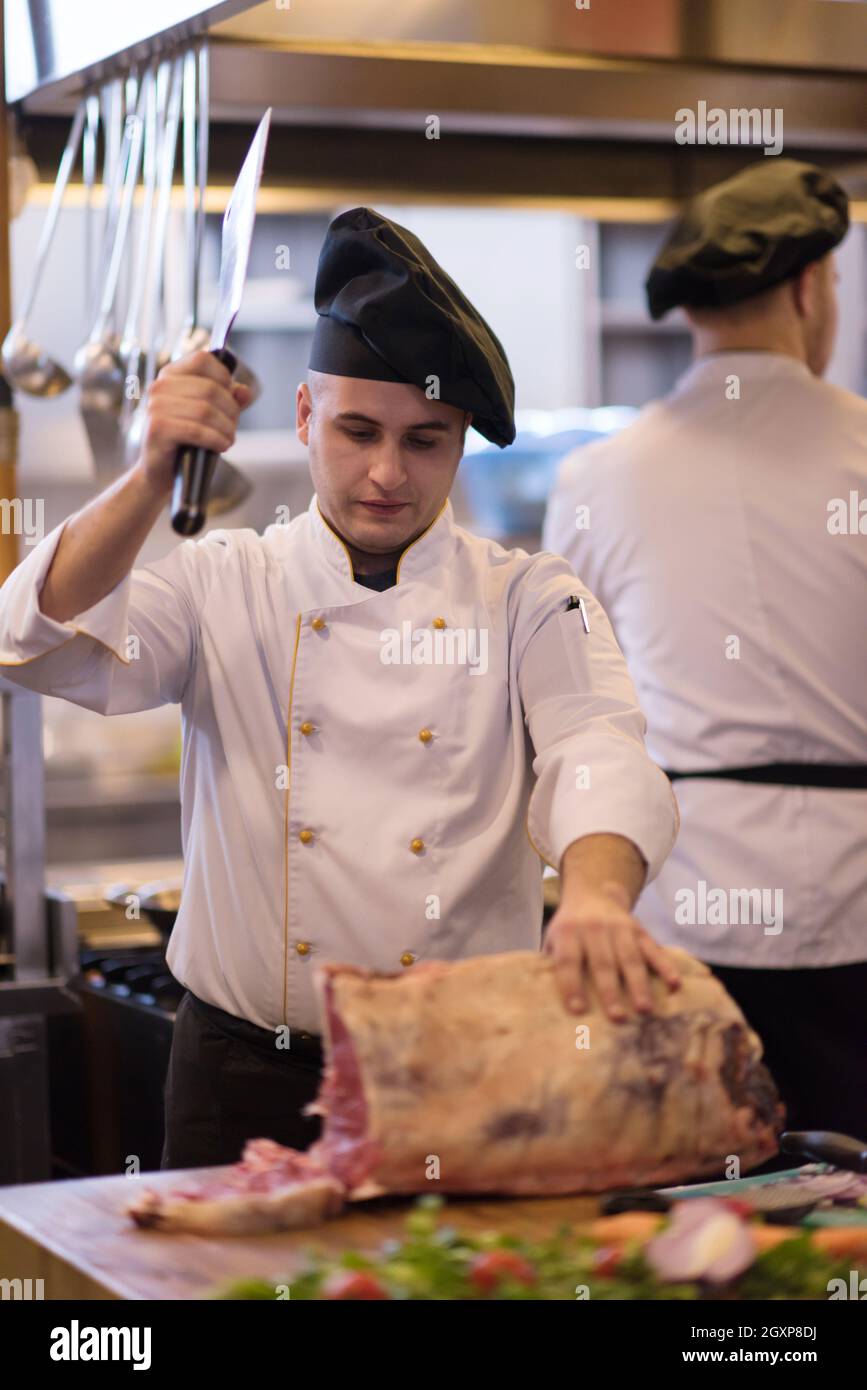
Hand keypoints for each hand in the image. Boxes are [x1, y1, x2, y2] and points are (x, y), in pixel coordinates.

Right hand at [136, 350, 252, 494]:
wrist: (160, 474)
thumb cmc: (187, 441)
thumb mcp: (212, 415)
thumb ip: (229, 399)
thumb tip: (244, 391)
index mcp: (170, 375)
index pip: (203, 359)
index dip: (224, 377)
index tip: (230, 398)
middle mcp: (159, 387)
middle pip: (210, 388)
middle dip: (230, 410)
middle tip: (231, 427)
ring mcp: (156, 407)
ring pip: (206, 410)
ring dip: (226, 428)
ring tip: (227, 439)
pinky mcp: (158, 429)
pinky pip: (197, 430)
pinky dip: (216, 439)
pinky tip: (221, 446)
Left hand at [544, 880, 680, 1021]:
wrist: (593, 891)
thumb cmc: (569, 927)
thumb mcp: (553, 937)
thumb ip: (550, 963)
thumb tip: (544, 1001)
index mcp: (568, 931)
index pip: (568, 960)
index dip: (571, 984)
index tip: (577, 1010)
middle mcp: (594, 927)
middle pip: (602, 962)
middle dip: (610, 991)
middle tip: (617, 1017)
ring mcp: (620, 927)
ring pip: (630, 958)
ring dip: (638, 984)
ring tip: (644, 1009)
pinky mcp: (639, 929)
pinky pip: (654, 949)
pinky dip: (665, 966)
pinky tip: (674, 984)